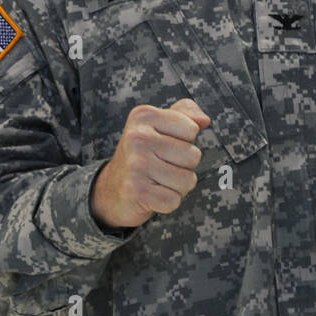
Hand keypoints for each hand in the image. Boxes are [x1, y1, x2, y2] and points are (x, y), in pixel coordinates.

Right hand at [90, 98, 209, 228]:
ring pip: (188, 180)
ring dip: (178, 186)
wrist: (111, 187)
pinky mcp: (136, 191)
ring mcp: (136, 164)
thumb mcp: (161, 124)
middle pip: (193, 156)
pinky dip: (168, 202)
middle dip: (184, 166)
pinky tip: (152, 195)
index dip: (185, 142)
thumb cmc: (144, 153)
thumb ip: (186, 113)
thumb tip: (204, 120)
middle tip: (161, 166)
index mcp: (144, 115)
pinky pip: (174, 200)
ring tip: (158, 180)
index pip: (192, 130)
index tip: (164, 146)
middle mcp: (138, 137)